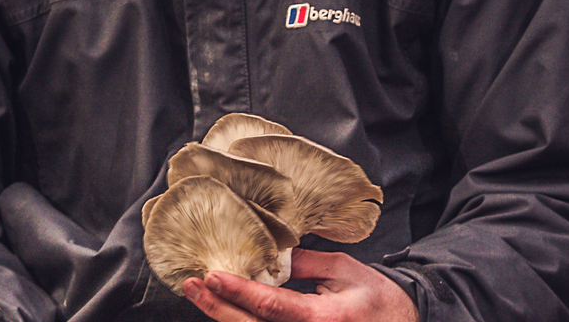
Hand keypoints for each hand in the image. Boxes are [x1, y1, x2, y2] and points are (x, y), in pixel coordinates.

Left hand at [180, 248, 419, 321]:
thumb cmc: (377, 300)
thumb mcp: (344, 271)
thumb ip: (306, 264)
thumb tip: (272, 253)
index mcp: (322, 319)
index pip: (271, 306)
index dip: (238, 291)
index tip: (211, 275)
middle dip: (217, 308)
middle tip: (192, 285)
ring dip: (224, 317)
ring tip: (200, 295)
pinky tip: (227, 311)